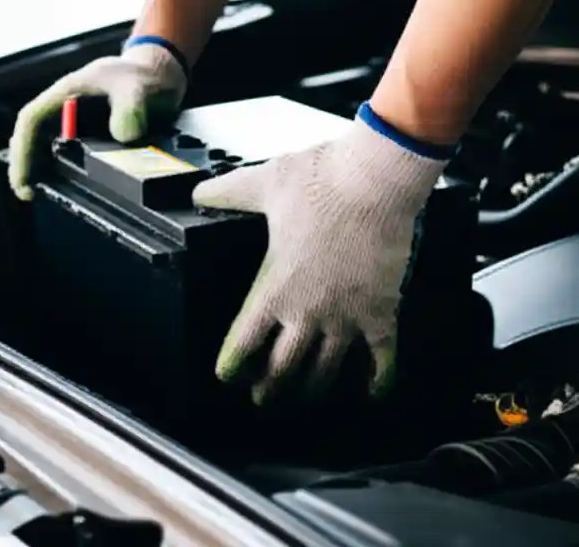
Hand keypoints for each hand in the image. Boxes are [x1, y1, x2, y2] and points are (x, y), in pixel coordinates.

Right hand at [7, 41, 186, 200]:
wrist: (162, 74)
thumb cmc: (143, 73)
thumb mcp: (137, 86)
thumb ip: (130, 107)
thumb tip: (123, 135)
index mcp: (67, 92)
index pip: (31, 120)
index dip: (22, 149)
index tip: (22, 177)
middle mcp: (67, 109)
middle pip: (34, 137)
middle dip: (26, 165)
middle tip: (28, 193)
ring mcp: (79, 123)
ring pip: (51, 148)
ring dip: (44, 170)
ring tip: (42, 194)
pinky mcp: (94, 136)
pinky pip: (76, 156)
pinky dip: (71, 172)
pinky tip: (74, 189)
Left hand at [191, 113, 447, 404]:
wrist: (375, 178)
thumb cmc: (321, 180)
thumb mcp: (261, 184)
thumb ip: (227, 194)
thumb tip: (197, 193)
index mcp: (273, 287)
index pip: (244, 343)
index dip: (233, 366)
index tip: (229, 376)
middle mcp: (307, 311)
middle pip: (282, 369)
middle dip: (270, 389)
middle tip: (264, 399)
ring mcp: (346, 316)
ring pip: (325, 371)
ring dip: (312, 390)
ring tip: (305, 399)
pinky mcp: (382, 312)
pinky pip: (381, 360)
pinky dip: (376, 382)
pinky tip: (370, 393)